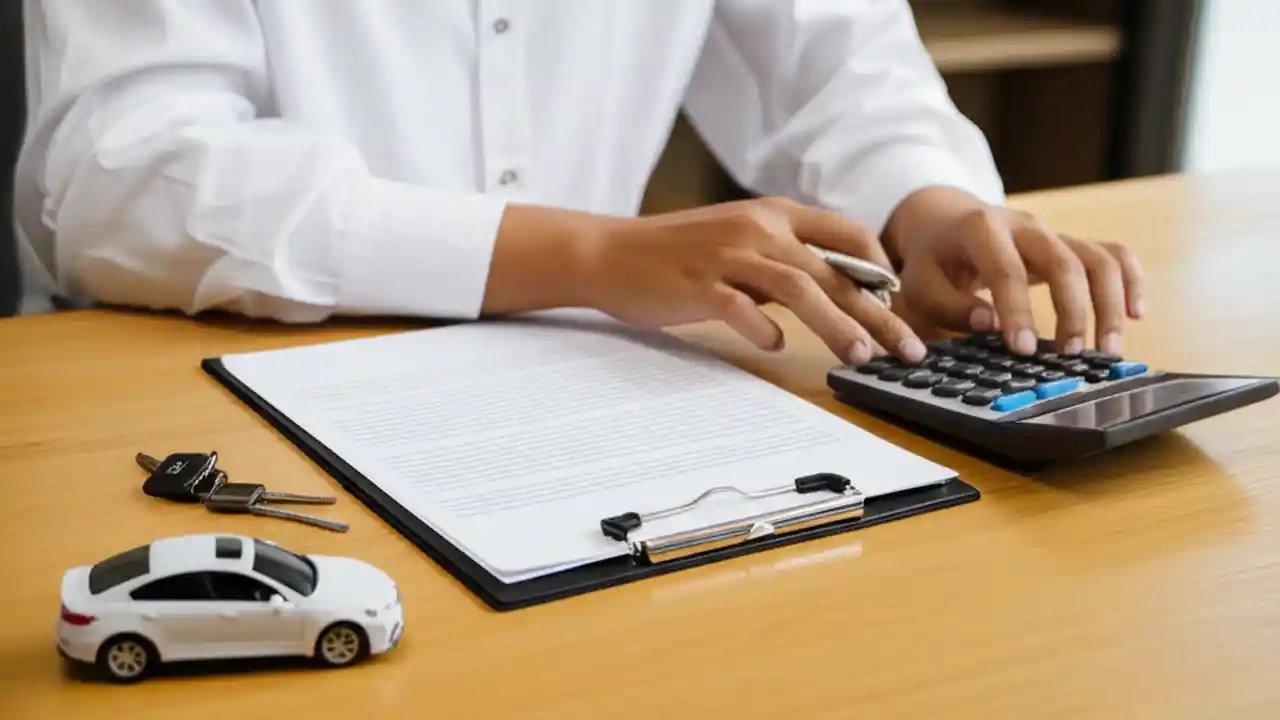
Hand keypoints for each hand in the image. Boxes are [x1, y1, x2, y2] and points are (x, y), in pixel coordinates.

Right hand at [579, 197, 926, 363]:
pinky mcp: (699, 285)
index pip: (846, 234)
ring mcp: (728, 255)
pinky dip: (765, 329)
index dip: (880, 269)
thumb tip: (831, 291)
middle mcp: (758, 228)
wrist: (609, 252)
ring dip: (837, 324)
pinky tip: (776, 348)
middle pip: (834, 270)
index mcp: (773, 214)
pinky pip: (742, 308)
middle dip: (879, 312)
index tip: (897, 303)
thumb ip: (782, 259)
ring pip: (800, 288)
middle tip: (907, 348)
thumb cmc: (676, 253)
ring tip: (860, 356)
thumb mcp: (738, 241)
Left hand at [885, 187, 1144, 355]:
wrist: (947, 222)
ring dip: (1109, 304)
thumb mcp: (920, 284)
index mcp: (981, 229)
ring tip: (1107, 350)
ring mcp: (1053, 233)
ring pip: (1098, 258)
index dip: (1017, 310)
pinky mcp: (1070, 243)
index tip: (1023, 350)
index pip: (1006, 270)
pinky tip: (1136, 313)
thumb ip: (949, 305)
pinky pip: (1114, 254)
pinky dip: (1131, 280)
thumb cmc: (933, 261)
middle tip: (1071, 355)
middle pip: (1064, 261)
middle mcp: (1025, 225)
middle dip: (1073, 311)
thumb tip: (990, 325)